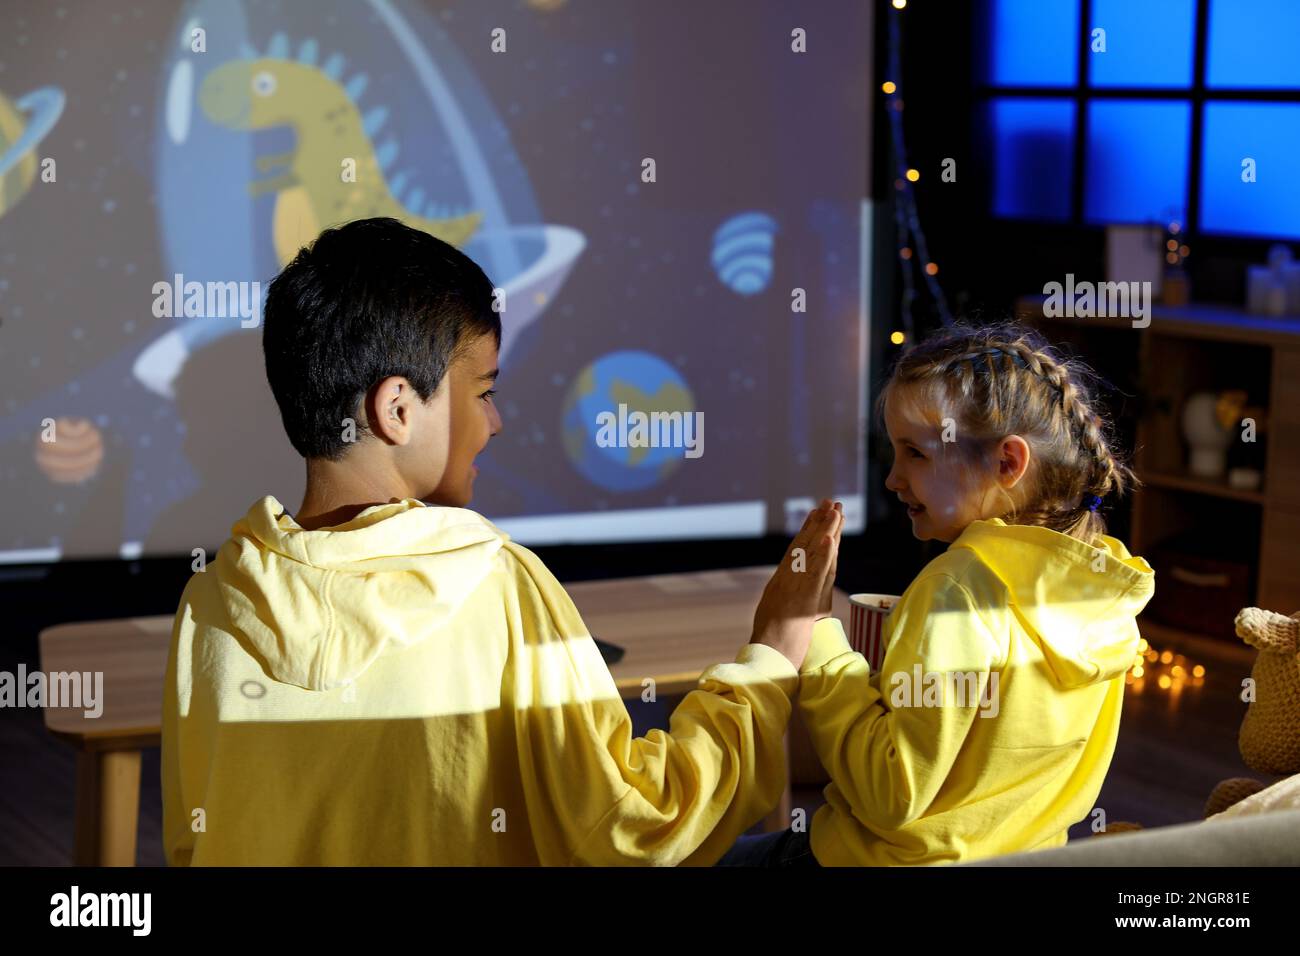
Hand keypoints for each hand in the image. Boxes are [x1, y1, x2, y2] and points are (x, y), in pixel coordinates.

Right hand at [751, 499, 843, 668]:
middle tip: (829, 502)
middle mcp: (784, 584)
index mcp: (779, 587)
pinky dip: (822, 555)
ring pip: (811, 557)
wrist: (764, 666)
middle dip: (818, 524)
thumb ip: (788, 607)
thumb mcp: (779, 623)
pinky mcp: (801, 603)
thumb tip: (797, 601)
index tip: (818, 514)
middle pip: (804, 549)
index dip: (808, 533)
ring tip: (833, 510)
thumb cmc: (772, 651)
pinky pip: (815, 575)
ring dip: (824, 531)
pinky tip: (829, 538)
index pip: (797, 555)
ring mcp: (792, 592)